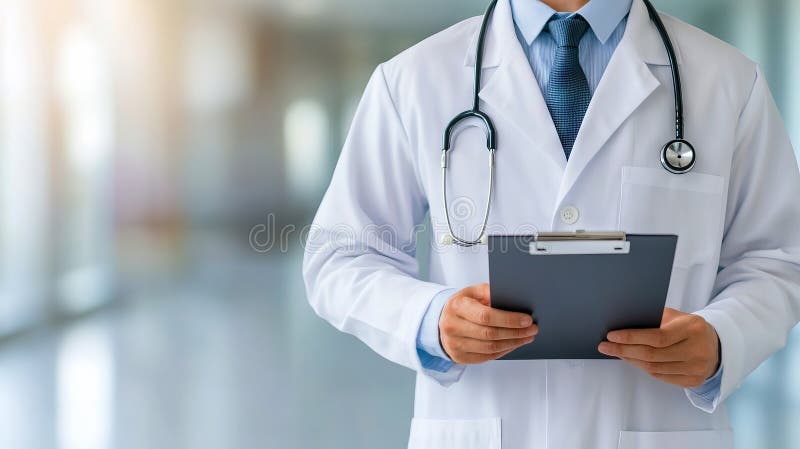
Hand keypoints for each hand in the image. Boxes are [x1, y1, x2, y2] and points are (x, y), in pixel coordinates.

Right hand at [439, 283, 537, 363]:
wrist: (443, 320)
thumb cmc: (463, 304)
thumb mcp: (473, 292)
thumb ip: (491, 292)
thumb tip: (514, 300)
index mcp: (456, 306)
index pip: (486, 316)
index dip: (509, 319)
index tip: (527, 319)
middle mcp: (452, 326)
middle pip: (490, 334)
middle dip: (516, 332)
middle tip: (532, 329)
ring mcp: (454, 344)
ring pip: (490, 348)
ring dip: (513, 343)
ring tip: (527, 337)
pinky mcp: (458, 357)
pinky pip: (487, 357)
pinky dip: (504, 351)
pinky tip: (513, 344)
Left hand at [598, 308, 719, 387]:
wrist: (715, 345)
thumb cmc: (688, 327)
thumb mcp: (676, 316)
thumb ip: (654, 319)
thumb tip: (622, 323)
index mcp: (692, 328)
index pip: (657, 336)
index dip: (631, 337)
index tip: (611, 335)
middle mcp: (697, 350)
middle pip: (652, 355)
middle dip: (624, 350)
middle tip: (605, 346)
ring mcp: (697, 368)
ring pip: (654, 368)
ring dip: (631, 360)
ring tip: (616, 352)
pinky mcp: (694, 381)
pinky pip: (661, 376)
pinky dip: (644, 368)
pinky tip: (632, 360)